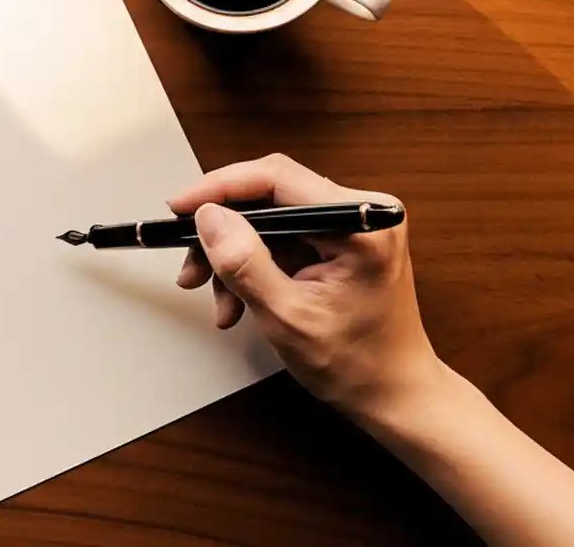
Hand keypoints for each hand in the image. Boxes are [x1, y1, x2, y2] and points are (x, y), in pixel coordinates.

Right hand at [168, 154, 445, 419]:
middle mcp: (361, 211)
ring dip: (234, 257)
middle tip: (192, 266)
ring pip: (268, 220)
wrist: (393, 394)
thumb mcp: (288, 318)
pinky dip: (253, 266)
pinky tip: (238, 300)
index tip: (180, 207)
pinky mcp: (339, 239)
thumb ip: (245, 264)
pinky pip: (280, 239)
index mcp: (361, 222)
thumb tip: (209, 218)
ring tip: (219, 298)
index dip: (220, 188)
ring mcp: (350, 224)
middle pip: (268, 196)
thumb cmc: (359, 364)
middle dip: (223, 233)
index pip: (277, 178)